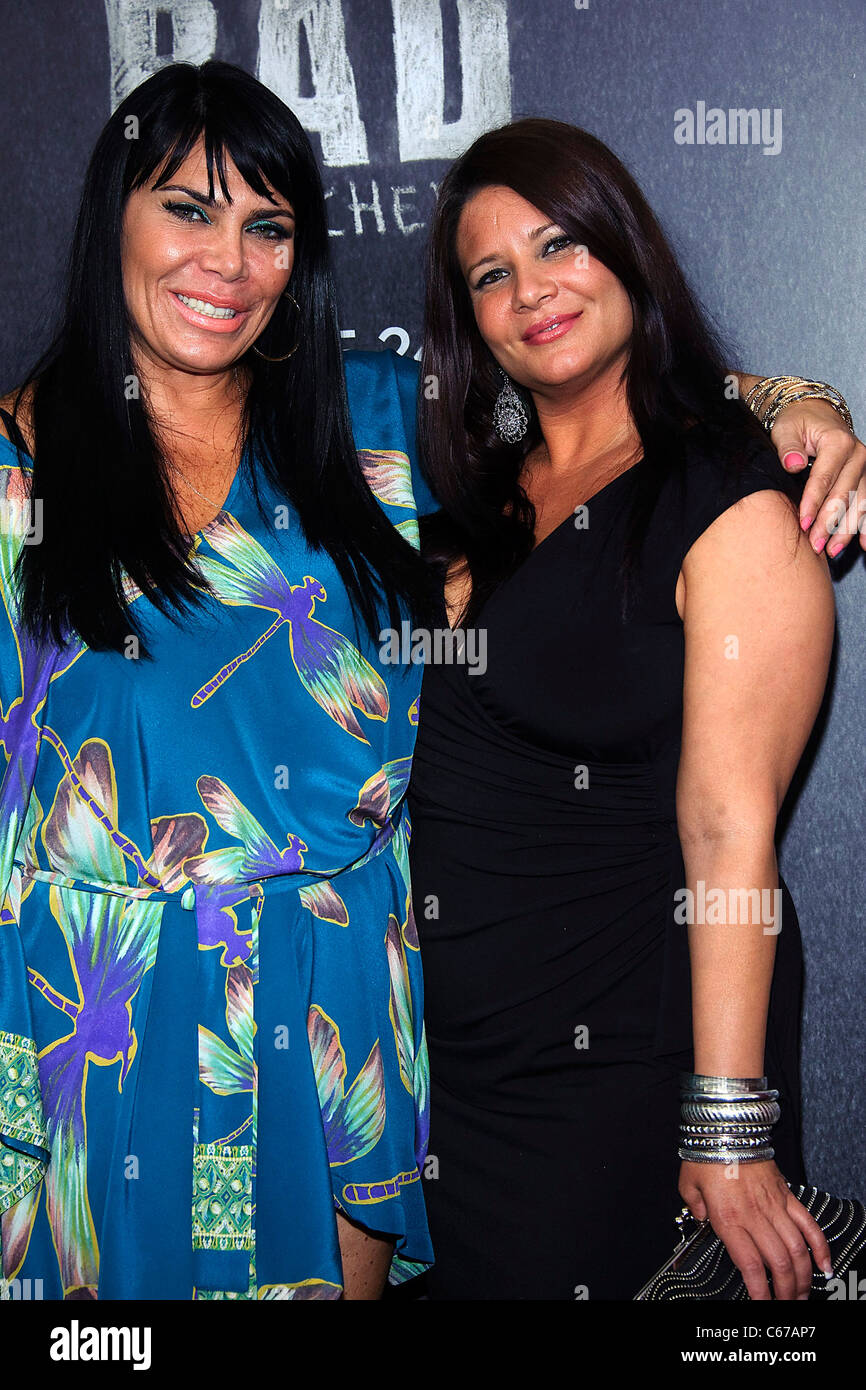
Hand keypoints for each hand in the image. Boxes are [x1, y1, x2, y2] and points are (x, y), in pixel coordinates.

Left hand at [679, 1158, 832, 1299]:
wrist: (728, 1124)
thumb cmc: (706, 1151)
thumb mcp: (688, 1184)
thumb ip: (694, 1208)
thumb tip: (701, 1220)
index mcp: (729, 1217)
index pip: (749, 1264)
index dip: (758, 1290)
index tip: (761, 1303)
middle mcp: (755, 1215)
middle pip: (778, 1263)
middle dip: (784, 1291)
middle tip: (785, 1305)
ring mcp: (775, 1205)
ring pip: (796, 1249)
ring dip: (801, 1276)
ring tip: (801, 1294)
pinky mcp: (786, 1195)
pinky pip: (808, 1224)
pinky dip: (819, 1246)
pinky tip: (822, 1265)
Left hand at [768, 398, 865, 556]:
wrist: (815, 415)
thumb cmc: (797, 424)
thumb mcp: (786, 429)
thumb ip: (788, 447)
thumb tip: (793, 464)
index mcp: (838, 442)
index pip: (824, 479)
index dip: (813, 503)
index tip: (803, 524)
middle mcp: (857, 455)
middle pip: (844, 495)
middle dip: (829, 523)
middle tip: (815, 545)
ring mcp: (864, 468)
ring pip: (859, 503)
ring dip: (846, 530)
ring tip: (831, 551)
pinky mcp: (865, 478)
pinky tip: (863, 544)